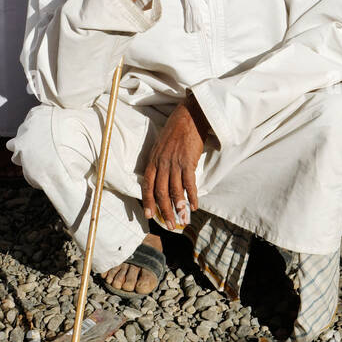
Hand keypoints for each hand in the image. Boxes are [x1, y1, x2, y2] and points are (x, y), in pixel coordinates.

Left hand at [141, 95, 208, 225]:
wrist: (189, 115)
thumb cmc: (175, 130)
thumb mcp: (160, 146)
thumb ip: (159, 162)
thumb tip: (160, 179)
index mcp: (153, 160)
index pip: (147, 185)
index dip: (148, 202)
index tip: (150, 216)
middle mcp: (161, 163)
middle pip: (161, 193)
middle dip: (165, 211)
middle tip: (170, 225)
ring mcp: (175, 163)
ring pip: (175, 192)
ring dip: (179, 209)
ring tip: (183, 220)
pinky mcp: (188, 162)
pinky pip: (189, 184)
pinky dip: (192, 197)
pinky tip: (195, 206)